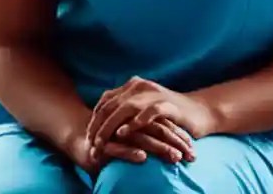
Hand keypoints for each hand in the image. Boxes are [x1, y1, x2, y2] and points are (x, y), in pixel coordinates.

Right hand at [65, 125, 181, 175]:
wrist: (78, 133)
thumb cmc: (113, 137)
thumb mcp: (136, 134)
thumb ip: (153, 133)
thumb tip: (179, 146)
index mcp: (140, 114)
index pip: (165, 125)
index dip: (179, 137)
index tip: (193, 151)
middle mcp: (130, 119)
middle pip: (157, 129)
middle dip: (175, 143)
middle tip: (189, 155)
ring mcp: (116, 129)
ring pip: (142, 138)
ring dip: (160, 148)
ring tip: (175, 158)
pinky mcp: (102, 141)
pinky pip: (117, 147)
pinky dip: (130, 152)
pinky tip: (142, 158)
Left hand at [88, 77, 216, 156]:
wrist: (200, 112)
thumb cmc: (170, 114)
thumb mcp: (144, 107)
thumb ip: (126, 108)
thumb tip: (102, 119)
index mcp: (134, 85)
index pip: (106, 100)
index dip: (95, 118)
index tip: (88, 135)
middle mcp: (142, 87)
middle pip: (112, 104)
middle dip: (99, 125)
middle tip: (91, 143)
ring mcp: (155, 94)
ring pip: (126, 108)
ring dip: (111, 126)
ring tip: (102, 141)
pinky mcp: (168, 105)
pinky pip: (148, 112)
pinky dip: (135, 122)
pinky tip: (124, 132)